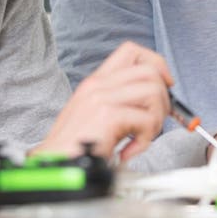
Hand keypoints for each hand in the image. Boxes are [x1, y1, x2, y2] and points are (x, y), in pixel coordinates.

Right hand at [32, 42, 171, 160]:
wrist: (53, 166)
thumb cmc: (74, 147)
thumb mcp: (96, 115)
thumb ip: (121, 102)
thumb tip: (156, 100)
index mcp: (96, 81)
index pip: (132, 51)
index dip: (156, 64)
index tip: (164, 86)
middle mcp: (98, 84)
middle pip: (149, 70)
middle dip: (163, 97)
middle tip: (155, 120)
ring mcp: (101, 97)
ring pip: (153, 91)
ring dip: (157, 118)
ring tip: (142, 136)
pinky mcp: (107, 115)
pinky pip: (146, 119)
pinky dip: (146, 139)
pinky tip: (130, 150)